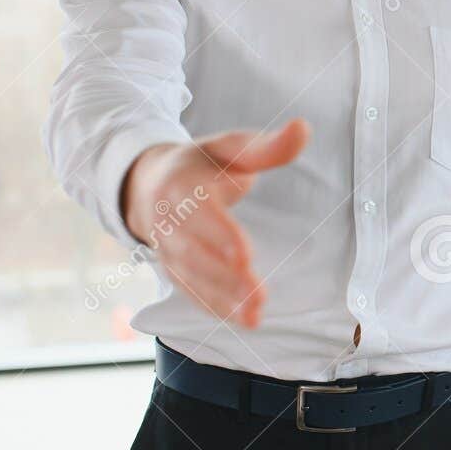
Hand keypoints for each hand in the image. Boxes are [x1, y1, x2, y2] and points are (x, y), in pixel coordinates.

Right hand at [120, 118, 310, 327]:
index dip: (220, 235)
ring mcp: (167, 248)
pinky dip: (216, 308)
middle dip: (225, 276)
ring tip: (256, 313)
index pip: (200, 214)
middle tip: (258, 296)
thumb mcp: (230, 148)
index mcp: (183, 185)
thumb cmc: (202, 164)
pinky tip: (245, 321)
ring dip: (223, 298)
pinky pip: (191, 292)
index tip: (245, 255)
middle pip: (195, 253)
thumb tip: (304, 129)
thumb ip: (267, 147)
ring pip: (193, 277)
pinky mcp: (172, 268)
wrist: (146, 182)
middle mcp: (170, 221)